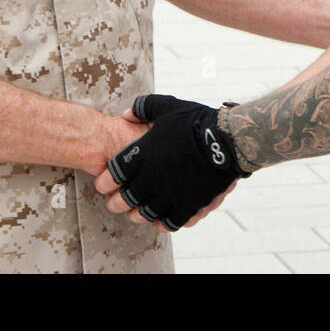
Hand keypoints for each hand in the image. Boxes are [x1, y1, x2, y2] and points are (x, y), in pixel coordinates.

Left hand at [94, 94, 249, 230]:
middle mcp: (153, 177)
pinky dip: (162, 223)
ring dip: (137, 215)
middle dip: (115, 203)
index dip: (105, 182)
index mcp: (144, 154)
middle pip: (124, 199)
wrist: (225, 140)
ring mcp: (170, 193)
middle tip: (114, 203)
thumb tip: (127, 114)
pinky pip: (170, 222)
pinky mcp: (187, 205)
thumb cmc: (194, 121)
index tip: (104, 184)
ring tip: (135, 214)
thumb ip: (142, 108)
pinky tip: (160, 221)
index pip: (113, 174)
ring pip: (145, 214)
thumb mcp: (165, 107)